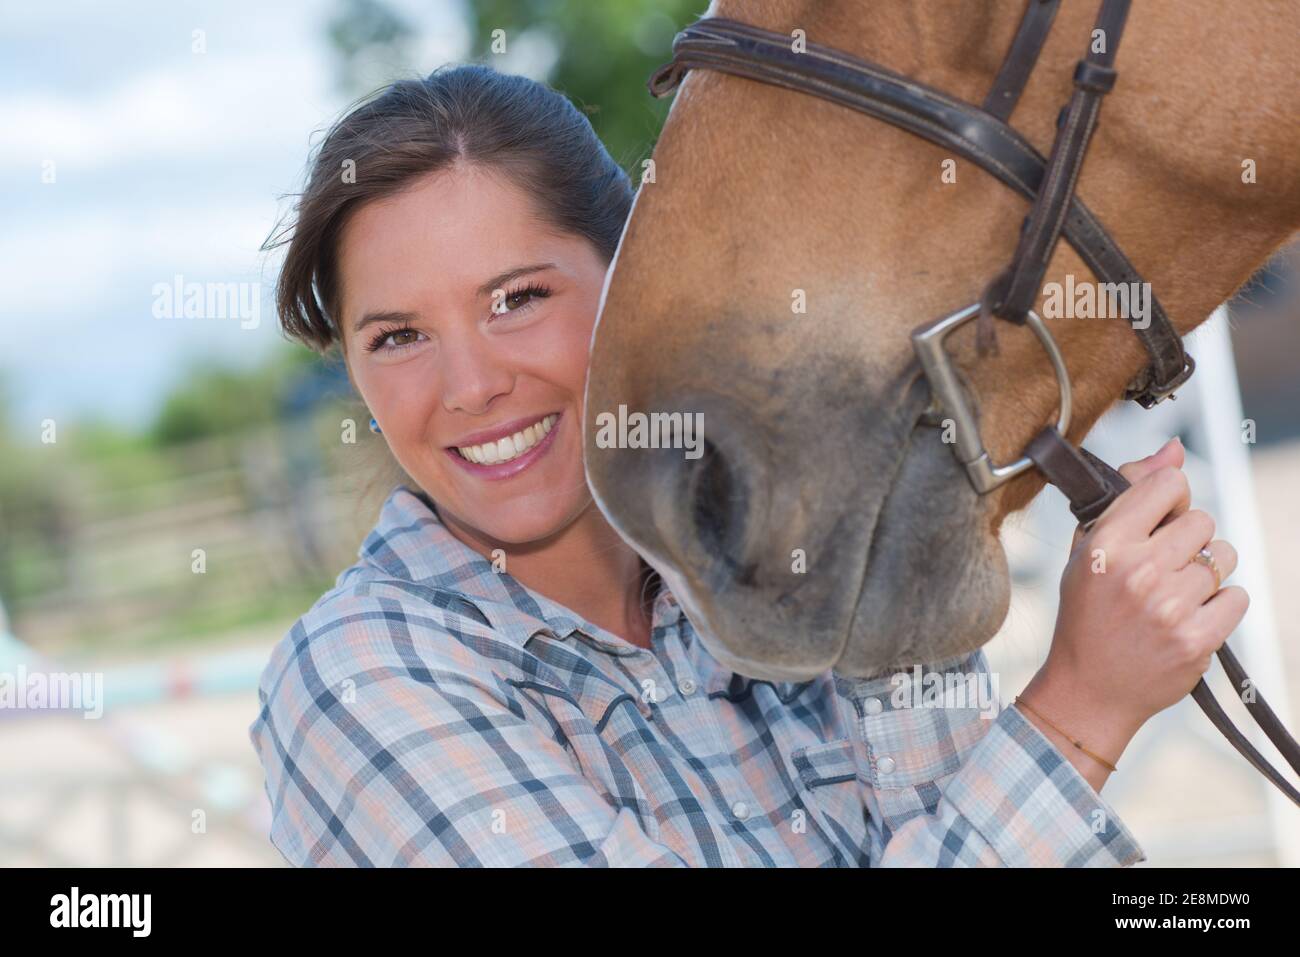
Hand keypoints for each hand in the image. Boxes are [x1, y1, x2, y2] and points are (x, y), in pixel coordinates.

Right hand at [1027, 436, 1248, 761]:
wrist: (1089, 689)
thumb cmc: (1087, 614)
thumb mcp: (1089, 550)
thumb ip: (1130, 495)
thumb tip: (1173, 450)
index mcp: (1106, 544)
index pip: (1169, 484)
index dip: (1170, 498)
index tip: (1159, 519)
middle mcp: (1139, 570)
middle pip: (1202, 520)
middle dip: (1188, 540)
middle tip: (1164, 565)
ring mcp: (1170, 606)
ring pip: (1222, 558)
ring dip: (1206, 573)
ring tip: (1176, 594)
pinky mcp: (1198, 639)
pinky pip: (1237, 597)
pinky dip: (1221, 607)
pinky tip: (1191, 618)